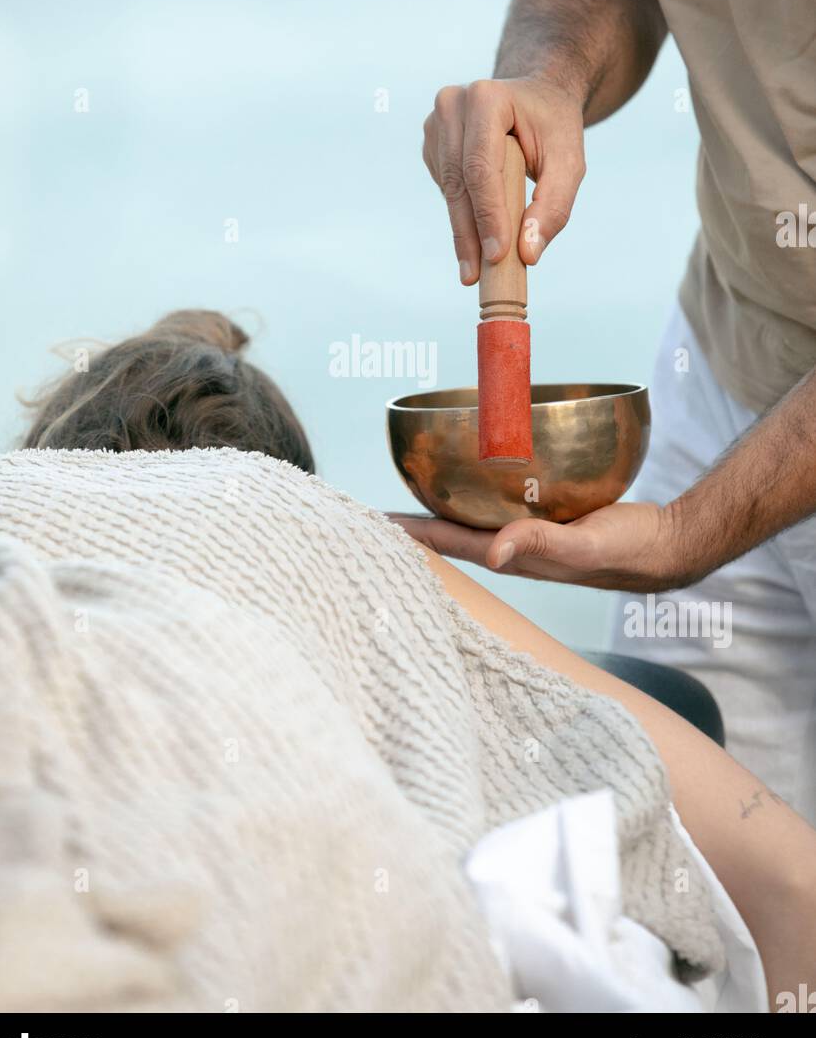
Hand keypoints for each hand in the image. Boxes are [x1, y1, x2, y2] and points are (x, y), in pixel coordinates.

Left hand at [390, 501, 700, 592]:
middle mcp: (513, 547)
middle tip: (373, 511)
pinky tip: (476, 480)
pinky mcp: (546, 518)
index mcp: (512, 556)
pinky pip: (502, 505)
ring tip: (411, 497)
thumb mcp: (584, 544)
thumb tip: (494, 553)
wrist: (667, 545)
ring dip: (442, 510)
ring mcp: (528, 534)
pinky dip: (480, 493)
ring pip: (472, 520)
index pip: (446, 543)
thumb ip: (542, 543)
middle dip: (414, 524)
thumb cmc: (628, 550)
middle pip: (450, 534)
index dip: (410, 533)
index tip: (371, 521)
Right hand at [421, 76, 586, 282]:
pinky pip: (445, 187)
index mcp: (487, 98)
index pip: (481, 167)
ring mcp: (436, 122)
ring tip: (476, 267)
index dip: (488, 215)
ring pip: (448, 189)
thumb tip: (528, 254)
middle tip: (476, 276)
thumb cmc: (555, 128)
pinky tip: (477, 223)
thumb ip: (553, 207)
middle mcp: (453, 104)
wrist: (537, 96)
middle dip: (469, 233)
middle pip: (458, 182)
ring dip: (462, 229)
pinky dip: (461, 212)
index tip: (497, 256)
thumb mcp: (569, 163)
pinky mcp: (432, 141)